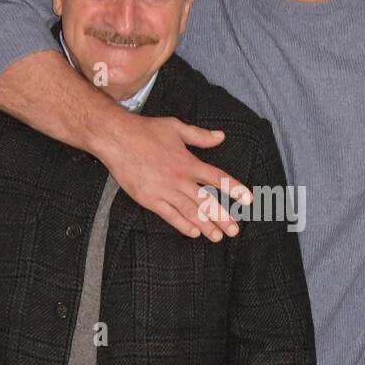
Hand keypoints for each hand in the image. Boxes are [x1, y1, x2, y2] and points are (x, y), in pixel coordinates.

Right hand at [92, 109, 251, 241]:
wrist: (115, 138)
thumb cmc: (145, 130)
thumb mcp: (176, 127)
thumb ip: (200, 136)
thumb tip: (221, 136)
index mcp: (188, 162)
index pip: (218, 178)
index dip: (234, 189)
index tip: (248, 200)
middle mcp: (179, 179)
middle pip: (206, 202)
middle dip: (222, 217)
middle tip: (235, 230)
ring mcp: (164, 190)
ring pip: (190, 212)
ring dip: (205, 225)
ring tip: (218, 236)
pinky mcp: (149, 199)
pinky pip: (168, 215)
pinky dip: (182, 225)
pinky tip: (193, 233)